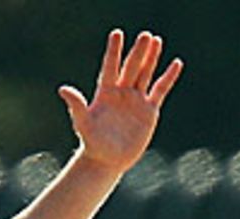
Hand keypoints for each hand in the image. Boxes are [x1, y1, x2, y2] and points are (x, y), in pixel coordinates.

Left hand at [58, 29, 182, 177]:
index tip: (117, 34)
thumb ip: (76, 105)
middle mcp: (121, 93)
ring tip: (156, 40)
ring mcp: (135, 101)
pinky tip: (176, 63)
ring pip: (145, 74)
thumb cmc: (92, 144)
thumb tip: (63, 89)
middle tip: (145, 35)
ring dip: (151, 58)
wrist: (106, 162)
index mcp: (105, 94)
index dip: (113, 52)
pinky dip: (168, 78)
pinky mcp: (148, 111)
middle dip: (138, 52)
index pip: (110, 67)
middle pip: (131, 68)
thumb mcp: (83, 124)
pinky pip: (160, 90)